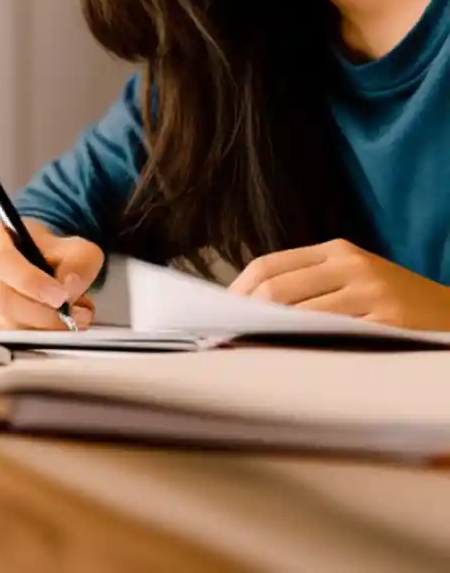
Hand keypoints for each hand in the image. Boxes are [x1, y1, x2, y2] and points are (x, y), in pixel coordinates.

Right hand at [0, 220, 102, 329]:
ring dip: (42, 327)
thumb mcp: (75, 246)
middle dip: (41, 313)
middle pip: (0, 297)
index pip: (1, 260)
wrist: (38, 260)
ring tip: (71, 318)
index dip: (30, 282)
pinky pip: (6, 335)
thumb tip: (69, 287)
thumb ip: (78, 263)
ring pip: (3, 321)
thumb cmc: (49, 251)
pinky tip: (54, 325)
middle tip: (72, 316)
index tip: (60, 296)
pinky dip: (35, 335)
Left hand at [229, 238, 449, 329]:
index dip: (236, 291)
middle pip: (275, 290)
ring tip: (251, 351)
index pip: (268, 265)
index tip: (218, 314)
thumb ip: (307, 284)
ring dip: (268, 335)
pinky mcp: (387, 324)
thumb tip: (244, 306)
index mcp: (338, 250)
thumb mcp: (354, 279)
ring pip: (298, 316)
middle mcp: (353, 266)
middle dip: (246, 316)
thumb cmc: (393, 304)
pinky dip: (303, 349)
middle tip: (228, 338)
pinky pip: (330, 338)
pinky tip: (290, 360)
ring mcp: (372, 294)